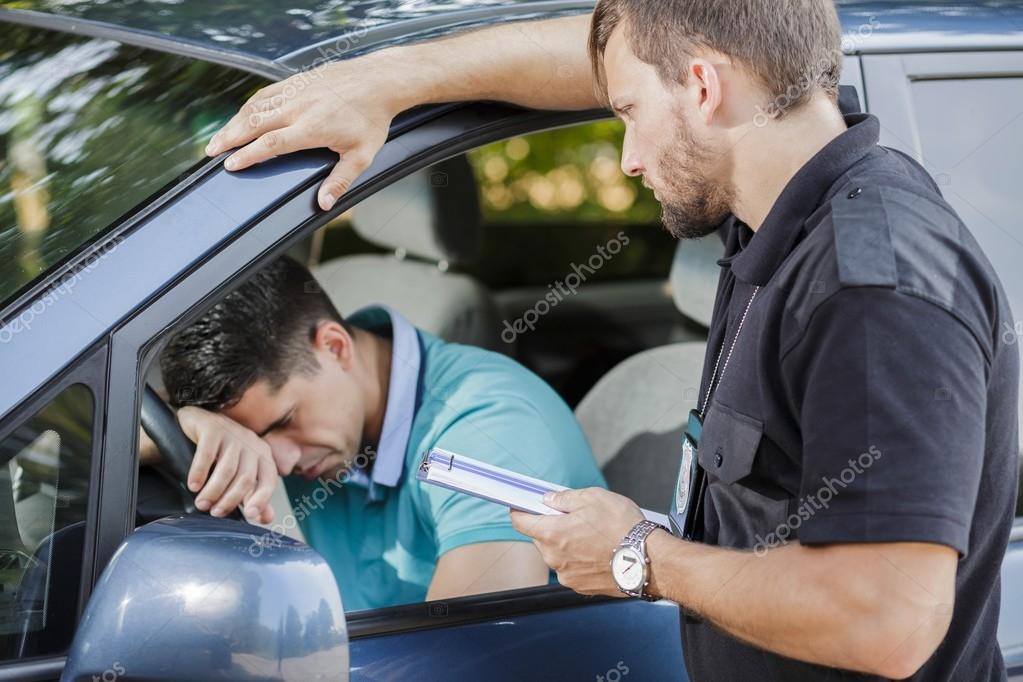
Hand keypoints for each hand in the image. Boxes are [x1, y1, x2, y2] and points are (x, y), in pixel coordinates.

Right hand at [177, 406, 276, 523]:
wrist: (200, 423)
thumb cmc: (223, 453)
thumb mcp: (240, 474)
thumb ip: (253, 495)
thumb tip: (266, 518)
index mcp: (263, 455)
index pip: (268, 480)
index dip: (262, 498)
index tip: (250, 515)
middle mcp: (251, 443)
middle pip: (245, 478)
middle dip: (229, 500)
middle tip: (214, 512)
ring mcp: (233, 434)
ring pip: (226, 469)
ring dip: (213, 491)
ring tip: (201, 504)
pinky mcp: (213, 428)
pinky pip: (207, 454)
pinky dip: (200, 472)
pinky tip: (193, 485)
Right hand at [205, 51, 404, 210]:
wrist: (378, 80)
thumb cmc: (372, 119)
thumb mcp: (362, 155)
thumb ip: (340, 180)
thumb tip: (324, 204)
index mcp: (312, 127)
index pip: (271, 144)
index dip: (248, 155)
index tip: (231, 165)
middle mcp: (299, 107)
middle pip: (254, 123)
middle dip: (230, 138)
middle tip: (211, 152)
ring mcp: (296, 91)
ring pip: (256, 107)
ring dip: (234, 122)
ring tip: (219, 138)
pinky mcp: (296, 80)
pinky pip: (266, 93)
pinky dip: (249, 106)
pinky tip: (241, 116)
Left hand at [510, 487, 644, 596]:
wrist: (649, 561)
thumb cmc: (622, 527)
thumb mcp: (593, 498)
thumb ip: (564, 497)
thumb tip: (549, 499)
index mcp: (552, 534)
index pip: (520, 522)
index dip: (520, 510)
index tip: (522, 505)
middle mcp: (554, 558)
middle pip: (539, 538)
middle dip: (551, 526)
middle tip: (573, 517)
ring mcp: (566, 575)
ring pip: (556, 554)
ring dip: (565, 544)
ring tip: (592, 535)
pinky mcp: (580, 587)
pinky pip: (570, 568)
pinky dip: (578, 559)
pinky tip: (598, 551)